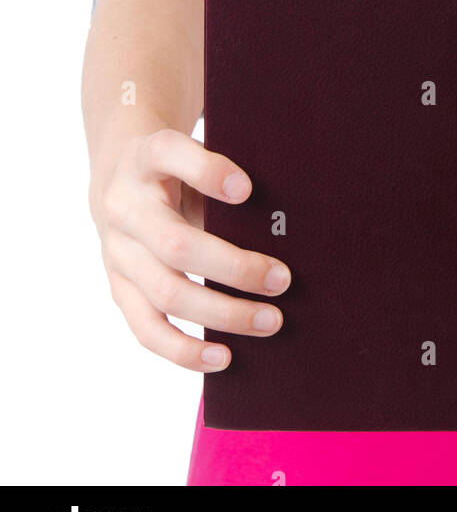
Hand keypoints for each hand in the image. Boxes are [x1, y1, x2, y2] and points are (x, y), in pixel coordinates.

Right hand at [90, 127, 290, 371]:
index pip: (170, 154)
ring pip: (166, 293)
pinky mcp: (119, 287)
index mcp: (147, 156)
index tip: (247, 189)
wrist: (119, 180)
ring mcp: (118, 251)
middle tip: (282, 280)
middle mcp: (125, 206)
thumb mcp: (194, 154)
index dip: (208, 172)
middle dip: (234, 267)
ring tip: (269, 321)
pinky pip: (147, 329)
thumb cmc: (177, 168)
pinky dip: (185, 350)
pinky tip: (224, 357)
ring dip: (222, 313)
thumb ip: (225, 178)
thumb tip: (283, 221)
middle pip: (176, 244)